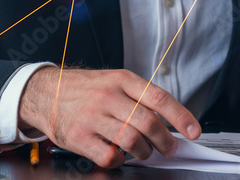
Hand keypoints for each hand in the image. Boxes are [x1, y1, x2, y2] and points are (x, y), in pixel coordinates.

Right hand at [18, 67, 200, 167]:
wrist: (46, 92)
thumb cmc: (86, 88)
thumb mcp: (114, 80)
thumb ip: (139, 97)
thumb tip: (168, 120)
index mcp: (123, 79)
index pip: (159, 98)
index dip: (180, 117)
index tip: (193, 131)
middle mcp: (108, 96)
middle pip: (148, 122)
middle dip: (165, 141)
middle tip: (169, 148)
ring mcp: (93, 117)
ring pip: (131, 141)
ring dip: (144, 152)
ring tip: (145, 152)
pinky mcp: (78, 137)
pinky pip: (108, 156)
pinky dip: (119, 161)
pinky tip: (119, 156)